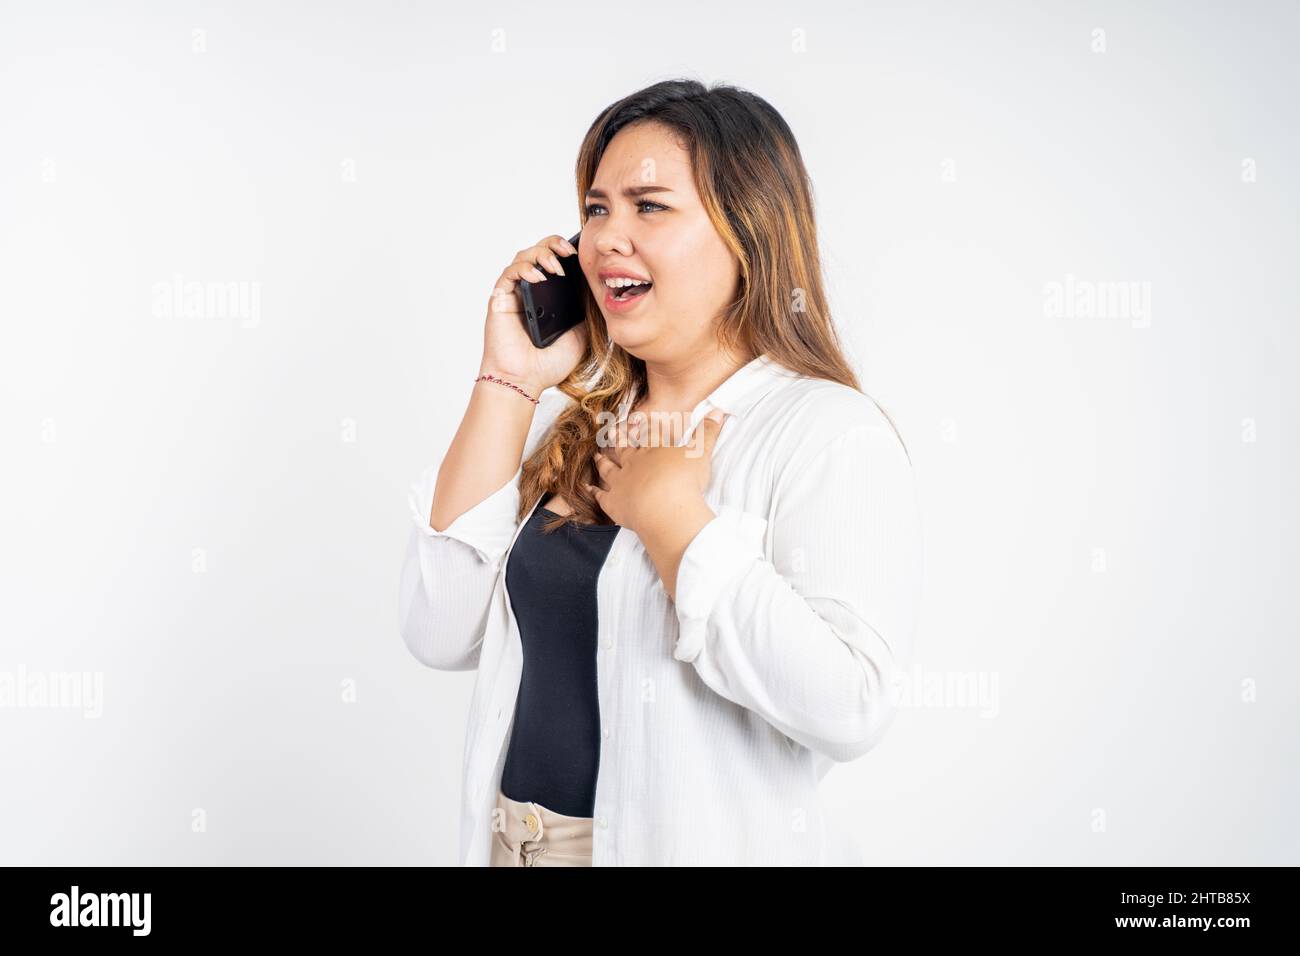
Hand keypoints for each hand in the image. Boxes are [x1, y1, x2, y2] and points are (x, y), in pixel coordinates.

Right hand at [479, 234, 588, 394]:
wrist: (527, 380)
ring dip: (540, 254)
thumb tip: (597, 291)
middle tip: (569, 251)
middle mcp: (529, 291)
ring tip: (555, 266)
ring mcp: (514, 294)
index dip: (565, 252)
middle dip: (553, 245)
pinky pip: (509, 273)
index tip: (582, 254)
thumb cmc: (549, 363)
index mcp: (547, 297)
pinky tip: (538, 277)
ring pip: (523, 257)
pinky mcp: (499, 299)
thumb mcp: (580, 335)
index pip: (555, 262)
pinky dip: (524, 269)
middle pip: (538, 252)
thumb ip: (584, 313)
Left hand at [587, 407, 727, 537]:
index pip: (645, 435)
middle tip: (609, 434)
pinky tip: (589, 488)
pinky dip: (595, 492)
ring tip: (597, 456)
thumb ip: (707, 432)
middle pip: (622, 449)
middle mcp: (633, 463)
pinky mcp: (614, 503)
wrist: (666, 509)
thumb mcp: (700, 452)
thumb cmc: (684, 480)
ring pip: (608, 469)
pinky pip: (601, 496)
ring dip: (602, 463)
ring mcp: (620, 483)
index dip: (639, 428)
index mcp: (653, 450)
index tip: (631, 421)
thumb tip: (720, 411)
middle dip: (616, 441)